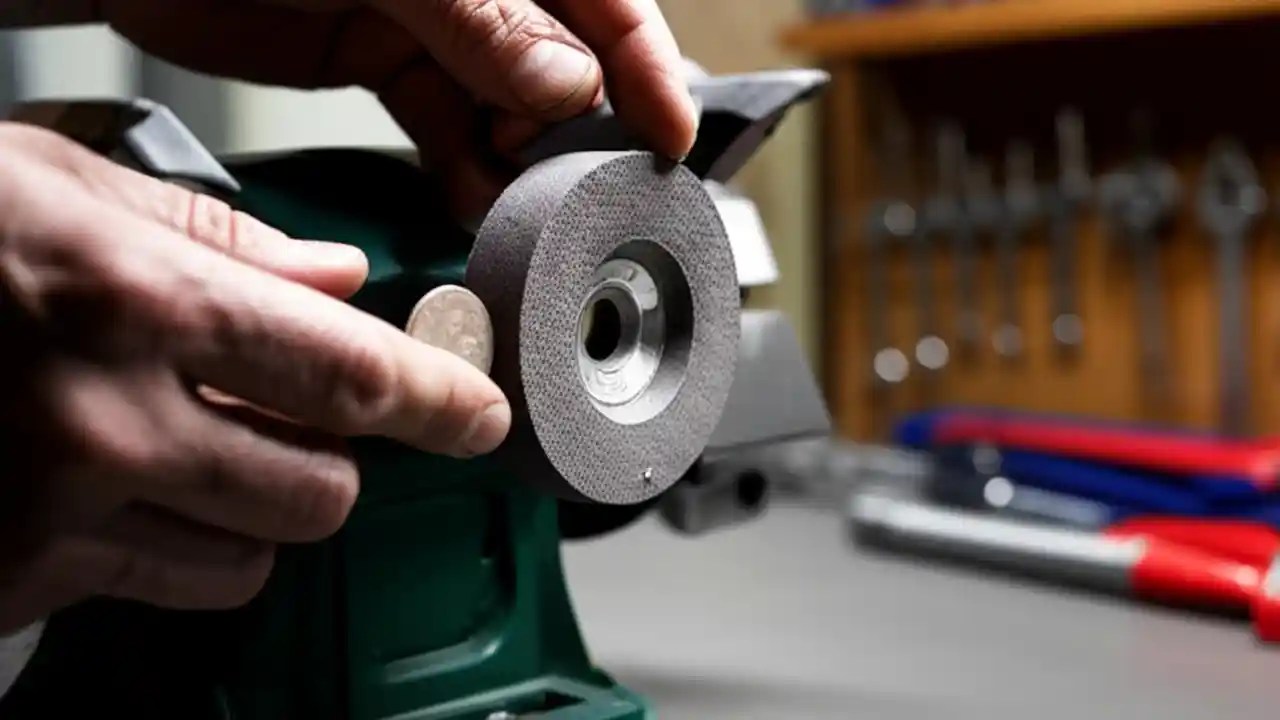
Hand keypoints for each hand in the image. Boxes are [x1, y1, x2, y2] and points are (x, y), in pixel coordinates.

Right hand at [0, 123, 510, 633]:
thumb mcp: (53, 183)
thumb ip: (213, 237)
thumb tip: (334, 278)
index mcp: (130, 301)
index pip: (351, 375)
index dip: (441, 402)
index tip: (479, 415)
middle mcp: (100, 423)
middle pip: (321, 494)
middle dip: (330, 460)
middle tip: (296, 419)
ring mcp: (49, 518)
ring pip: (249, 560)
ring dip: (253, 513)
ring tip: (193, 451)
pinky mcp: (9, 584)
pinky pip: (154, 592)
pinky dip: (168, 549)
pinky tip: (118, 488)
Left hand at [85, 0, 698, 217]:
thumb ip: (481, 19)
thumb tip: (566, 82)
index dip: (646, 67)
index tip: (669, 136)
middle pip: (563, 57)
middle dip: (579, 129)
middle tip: (587, 188)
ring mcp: (428, 17)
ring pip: (505, 102)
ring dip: (520, 161)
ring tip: (528, 210)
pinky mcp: (380, 56)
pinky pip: (445, 120)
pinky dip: (463, 165)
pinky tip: (475, 199)